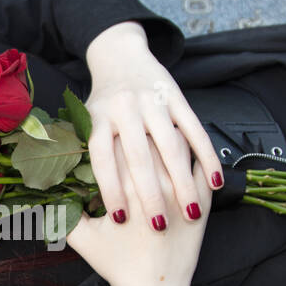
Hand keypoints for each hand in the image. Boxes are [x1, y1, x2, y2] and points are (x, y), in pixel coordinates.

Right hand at [65, 131, 210, 285]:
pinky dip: (194, 152)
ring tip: (155, 130)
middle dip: (140, 129)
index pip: (120, 144)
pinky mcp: (204, 201)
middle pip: (149, 139)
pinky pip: (202, 165)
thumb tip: (39, 188)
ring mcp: (183, 191)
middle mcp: (157, 183)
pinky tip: (181, 148)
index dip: (113, 133)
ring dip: (166, 135)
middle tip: (132, 124)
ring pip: (177, 146)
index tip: (107, 132)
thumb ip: (58, 210)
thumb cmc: (117, 264)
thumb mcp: (81, 238)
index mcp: (127, 186)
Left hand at [83, 23, 222, 232]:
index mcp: (97, 118)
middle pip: (139, 157)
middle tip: (159, 228)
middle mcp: (124, 108)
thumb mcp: (83, 126)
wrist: (120, 57)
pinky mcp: (177, 98)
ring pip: (171, 146)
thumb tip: (69, 203)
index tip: (120, 219)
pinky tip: (216, 182)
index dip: (111, 190)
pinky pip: (195, 131)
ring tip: (191, 213)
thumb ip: (79, 158)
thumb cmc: (100, 107)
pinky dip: (207, 156)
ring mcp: (152, 102)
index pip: (102, 159)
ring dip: (183, 182)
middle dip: (150, 195)